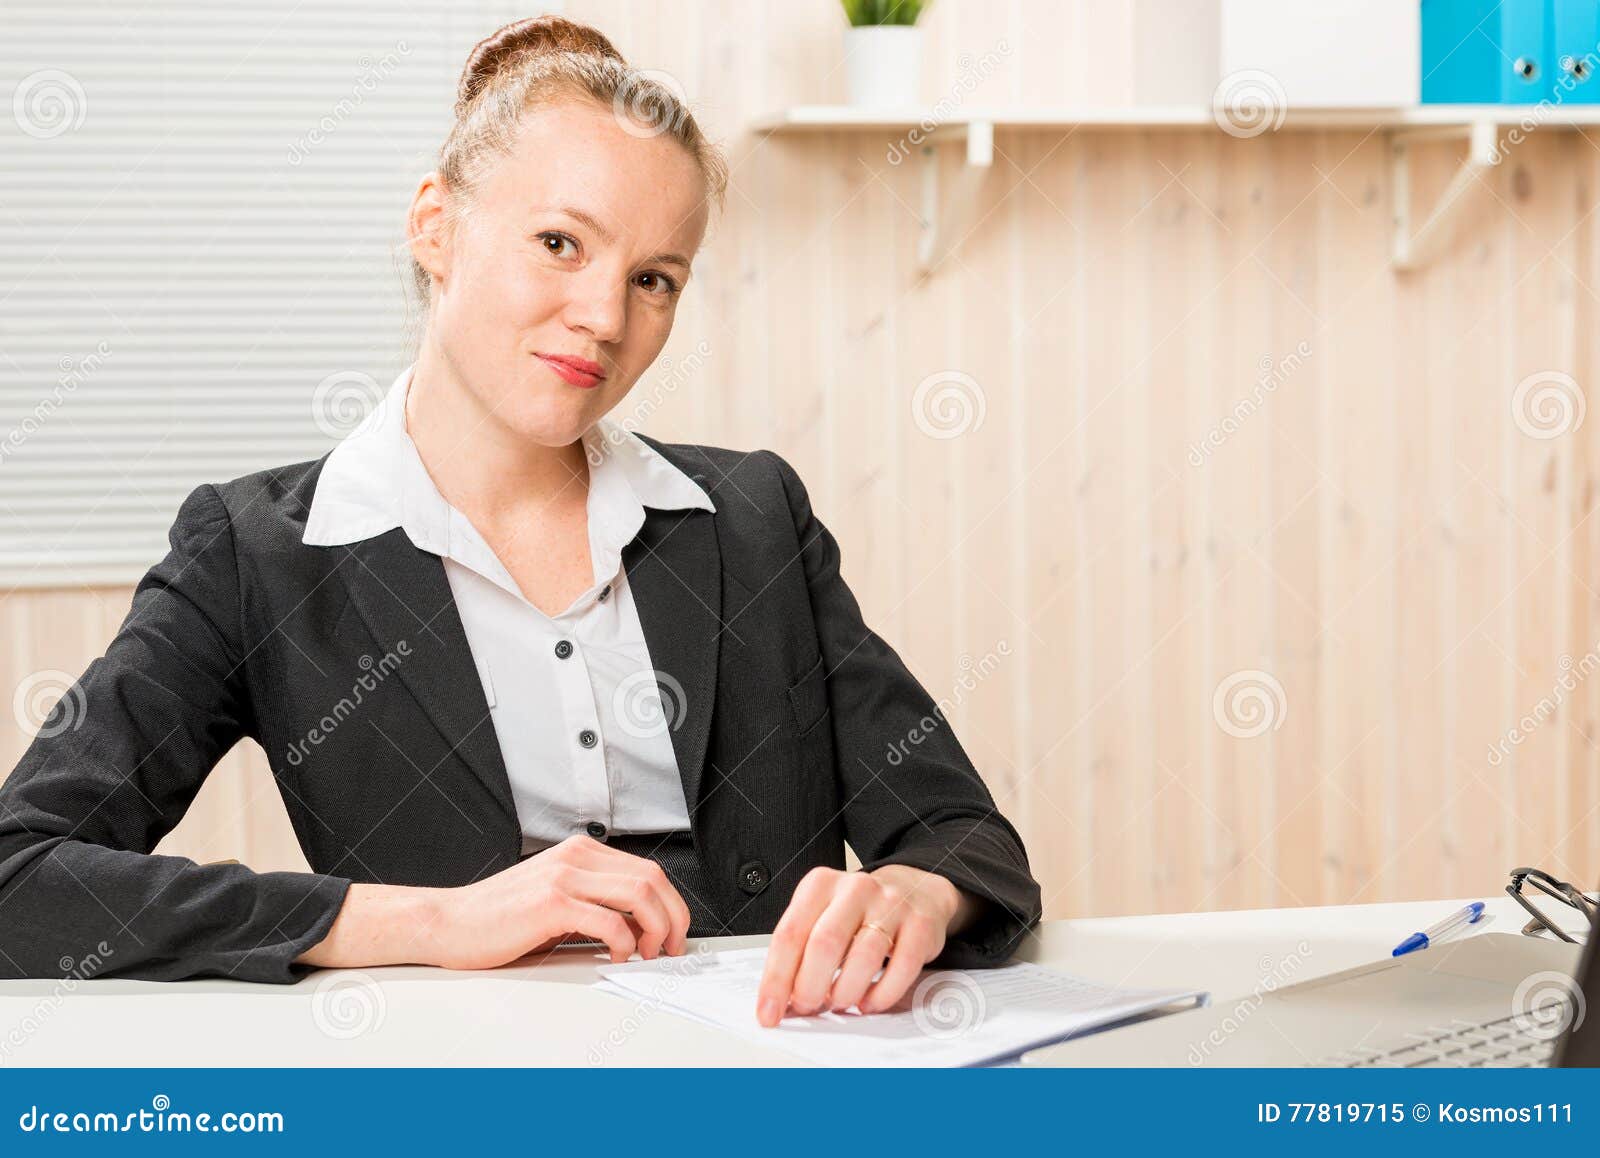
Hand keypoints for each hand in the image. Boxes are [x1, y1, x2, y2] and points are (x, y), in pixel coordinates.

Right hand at [433, 834, 691, 967]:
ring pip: (639, 895)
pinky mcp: (551, 903)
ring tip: (649, 954)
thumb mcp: (555, 897)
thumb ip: (594, 899)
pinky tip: (618, 956)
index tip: (675, 934)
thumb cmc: (498, 917)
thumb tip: (641, 926)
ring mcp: (563, 877)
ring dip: (657, 930)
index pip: (648, 871)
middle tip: (672, 949)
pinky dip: (625, 943)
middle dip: (674, 918)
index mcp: (580, 852)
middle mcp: (575, 857)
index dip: (672, 905)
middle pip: (652, 879)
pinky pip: (610, 921)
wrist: (448, 923)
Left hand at [754, 864, 975, 1025]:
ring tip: (839, 1002)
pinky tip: (869, 1001)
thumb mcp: (821, 916)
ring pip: (862, 958)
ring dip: (844, 993)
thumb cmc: (857, 912)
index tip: (769, 1011)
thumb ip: (799, 952)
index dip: (776, 979)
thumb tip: (778, 1001)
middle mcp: (855, 889)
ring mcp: (891, 904)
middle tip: (807, 1007)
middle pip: (824, 945)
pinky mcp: (920, 925)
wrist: (912, 890)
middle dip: (810, 987)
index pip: (789, 934)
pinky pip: (900, 969)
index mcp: (820, 884)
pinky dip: (880, 995)